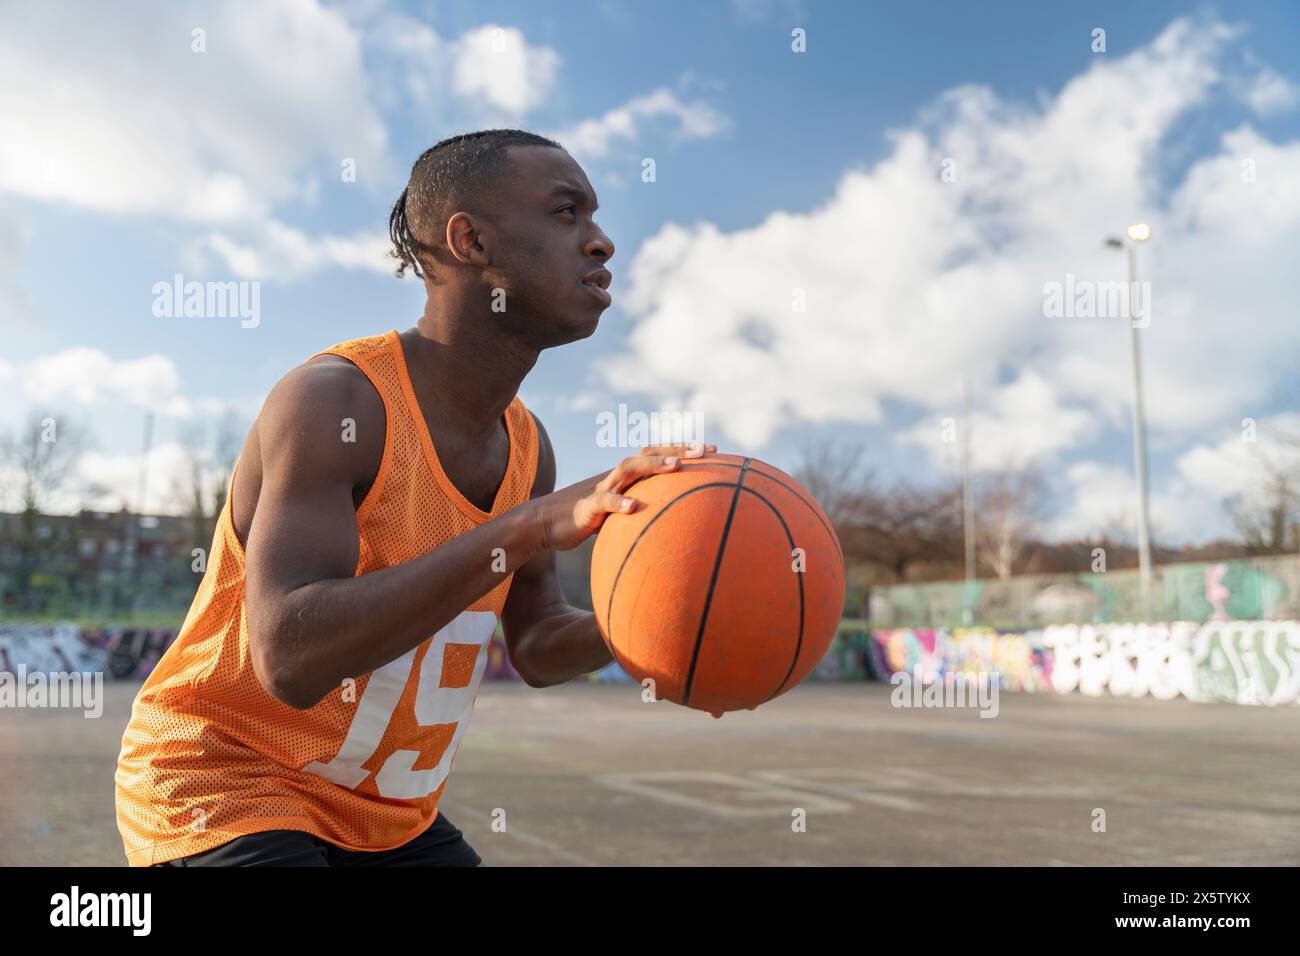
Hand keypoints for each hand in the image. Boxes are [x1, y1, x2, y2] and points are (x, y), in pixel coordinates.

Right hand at [531, 443, 715, 551]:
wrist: (543, 523)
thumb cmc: (584, 519)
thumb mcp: (616, 514)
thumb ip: (638, 512)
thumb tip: (669, 524)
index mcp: (625, 477)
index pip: (656, 455)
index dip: (683, 450)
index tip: (713, 450)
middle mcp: (615, 476)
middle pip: (648, 453)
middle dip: (677, 449)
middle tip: (705, 450)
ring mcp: (601, 488)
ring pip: (628, 469)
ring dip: (653, 466)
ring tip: (677, 467)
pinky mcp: (586, 507)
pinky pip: (604, 502)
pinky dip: (619, 503)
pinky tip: (634, 508)